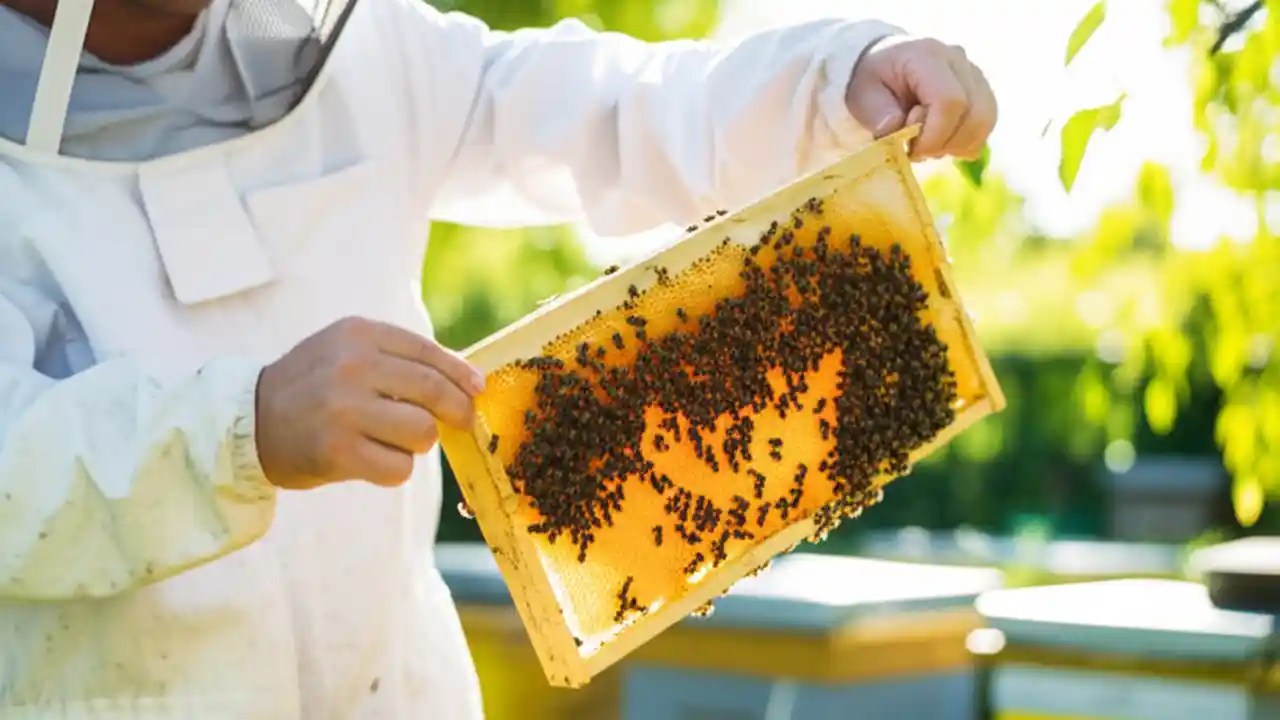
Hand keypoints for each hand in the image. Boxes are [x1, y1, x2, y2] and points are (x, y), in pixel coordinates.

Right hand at [255, 317, 484, 489]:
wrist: (248, 422)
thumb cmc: (313, 387)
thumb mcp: (347, 352)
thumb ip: (400, 359)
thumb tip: (467, 380)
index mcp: (358, 334)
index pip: (428, 353)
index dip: (461, 374)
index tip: (478, 389)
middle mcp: (351, 366)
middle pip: (434, 392)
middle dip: (456, 411)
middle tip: (462, 422)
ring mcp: (343, 409)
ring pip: (423, 432)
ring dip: (418, 443)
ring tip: (393, 439)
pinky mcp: (337, 451)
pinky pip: (399, 467)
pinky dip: (394, 469)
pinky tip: (372, 460)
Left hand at [846, 36, 996, 160]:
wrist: (887, 62)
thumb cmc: (874, 79)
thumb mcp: (862, 95)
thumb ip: (879, 114)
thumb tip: (896, 130)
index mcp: (927, 56)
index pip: (949, 101)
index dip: (935, 136)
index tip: (911, 150)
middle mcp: (958, 60)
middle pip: (975, 113)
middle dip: (946, 143)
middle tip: (917, 150)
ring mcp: (975, 73)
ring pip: (986, 120)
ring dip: (958, 144)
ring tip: (929, 144)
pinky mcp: (982, 89)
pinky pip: (986, 123)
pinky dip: (967, 140)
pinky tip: (943, 140)